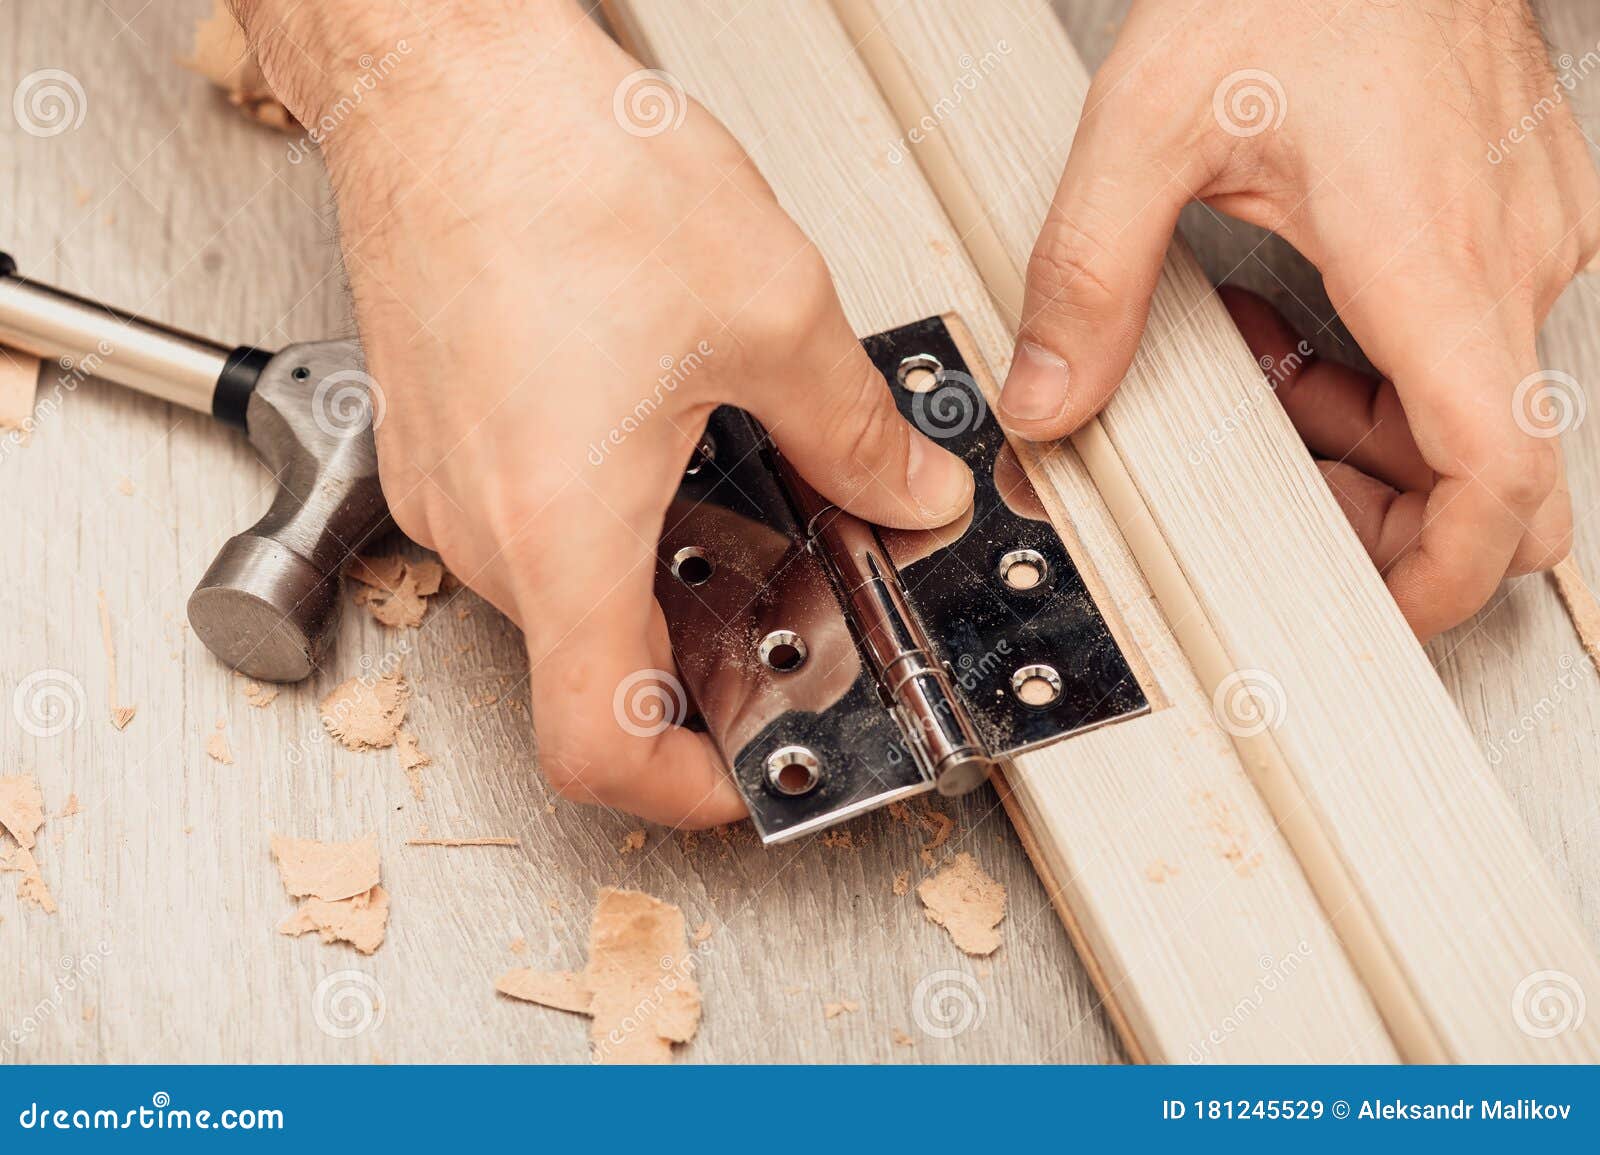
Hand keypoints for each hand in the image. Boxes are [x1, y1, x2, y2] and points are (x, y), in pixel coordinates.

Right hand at [237, 0, 973, 823]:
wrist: (444, 79)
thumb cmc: (560, 166)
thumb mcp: (768, 310)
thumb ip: (852, 431)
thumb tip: (908, 489)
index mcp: (561, 522)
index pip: (596, 740)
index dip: (681, 792)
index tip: (746, 779)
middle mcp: (484, 526)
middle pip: (594, 673)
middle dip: (704, 670)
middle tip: (794, 625)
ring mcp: (447, 487)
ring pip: (564, 602)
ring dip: (659, 591)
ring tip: (746, 524)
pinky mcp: (440, 441)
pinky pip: (531, 534)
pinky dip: (611, 532)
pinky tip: (675, 458)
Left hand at [1002, 0, 1599, 637]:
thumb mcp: (1152, 121)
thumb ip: (1088, 271)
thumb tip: (1045, 396)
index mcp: (1430, 259)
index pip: (1499, 472)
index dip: (1447, 570)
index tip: (1384, 609)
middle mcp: (1505, 259)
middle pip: (1494, 466)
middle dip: (1392, 515)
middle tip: (1287, 504)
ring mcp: (1526, 235)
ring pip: (1485, 410)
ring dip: (1379, 440)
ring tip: (1268, 392)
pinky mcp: (1517, 211)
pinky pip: (1475, 341)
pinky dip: (1393, 374)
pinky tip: (1304, 331)